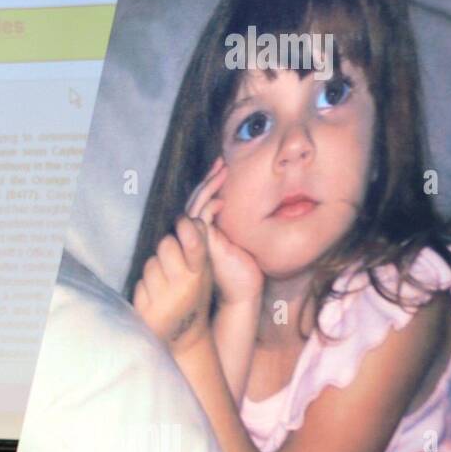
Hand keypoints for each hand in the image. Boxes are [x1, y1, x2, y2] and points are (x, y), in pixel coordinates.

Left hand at [133, 216, 212, 350]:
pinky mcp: (146, 312)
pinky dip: (144, 287)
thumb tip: (192, 219)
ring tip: (163, 282)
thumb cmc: (193, 294)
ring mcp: (163, 300)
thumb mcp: (203, 274)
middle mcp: (183, 288)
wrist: (185, 336)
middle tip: (170, 258)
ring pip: (149, 264)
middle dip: (166, 247)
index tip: (181, 220)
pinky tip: (154, 297)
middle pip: (166, 246)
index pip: (194, 245)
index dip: (186, 228)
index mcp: (200, 275)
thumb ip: (198, 248)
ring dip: (153, 269)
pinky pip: (138, 284)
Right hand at [185, 157, 262, 306]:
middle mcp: (197, 230)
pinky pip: (200, 221)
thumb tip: (253, 200)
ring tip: (221, 172)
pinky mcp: (203, 245)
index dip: (210, 181)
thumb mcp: (241, 237)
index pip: (202, 198)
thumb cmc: (245, 266)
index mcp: (205, 227)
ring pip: (196, 205)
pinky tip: (222, 201)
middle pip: (196, 197)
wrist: (243, 291)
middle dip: (208, 178)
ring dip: (209, 187)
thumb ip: (237, 220)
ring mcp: (198, 237)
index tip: (222, 166)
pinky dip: (209, 208)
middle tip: (220, 161)